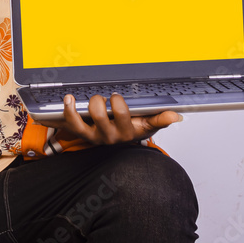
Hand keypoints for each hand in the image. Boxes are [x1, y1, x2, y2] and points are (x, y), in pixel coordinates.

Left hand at [39, 93, 182, 145]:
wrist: (120, 146)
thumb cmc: (133, 130)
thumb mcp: (148, 125)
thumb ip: (160, 119)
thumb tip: (176, 115)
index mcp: (128, 132)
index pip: (123, 116)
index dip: (118, 104)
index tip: (115, 96)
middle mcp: (110, 136)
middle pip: (100, 116)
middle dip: (98, 102)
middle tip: (103, 97)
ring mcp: (94, 136)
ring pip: (82, 123)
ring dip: (77, 108)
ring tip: (77, 98)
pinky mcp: (82, 134)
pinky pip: (71, 125)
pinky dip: (67, 111)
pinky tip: (68, 99)